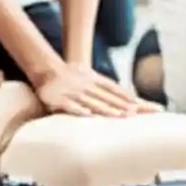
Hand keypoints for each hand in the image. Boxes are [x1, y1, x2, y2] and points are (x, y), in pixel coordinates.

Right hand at [34, 63, 159, 116]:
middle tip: (134, 113)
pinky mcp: (61, 100)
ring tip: (118, 115)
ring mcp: (74, 93)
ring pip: (92, 102)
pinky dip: (80, 110)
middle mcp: (86, 85)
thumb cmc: (70, 74)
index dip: (125, 96)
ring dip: (105, 109)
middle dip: (120, 105)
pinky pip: (71, 106)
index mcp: (94, 79)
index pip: (113, 88)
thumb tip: (121, 91)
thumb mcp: (87, 74)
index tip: (138, 104)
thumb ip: (102, 83)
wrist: (47, 70)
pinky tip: (89, 115)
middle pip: (106, 97)